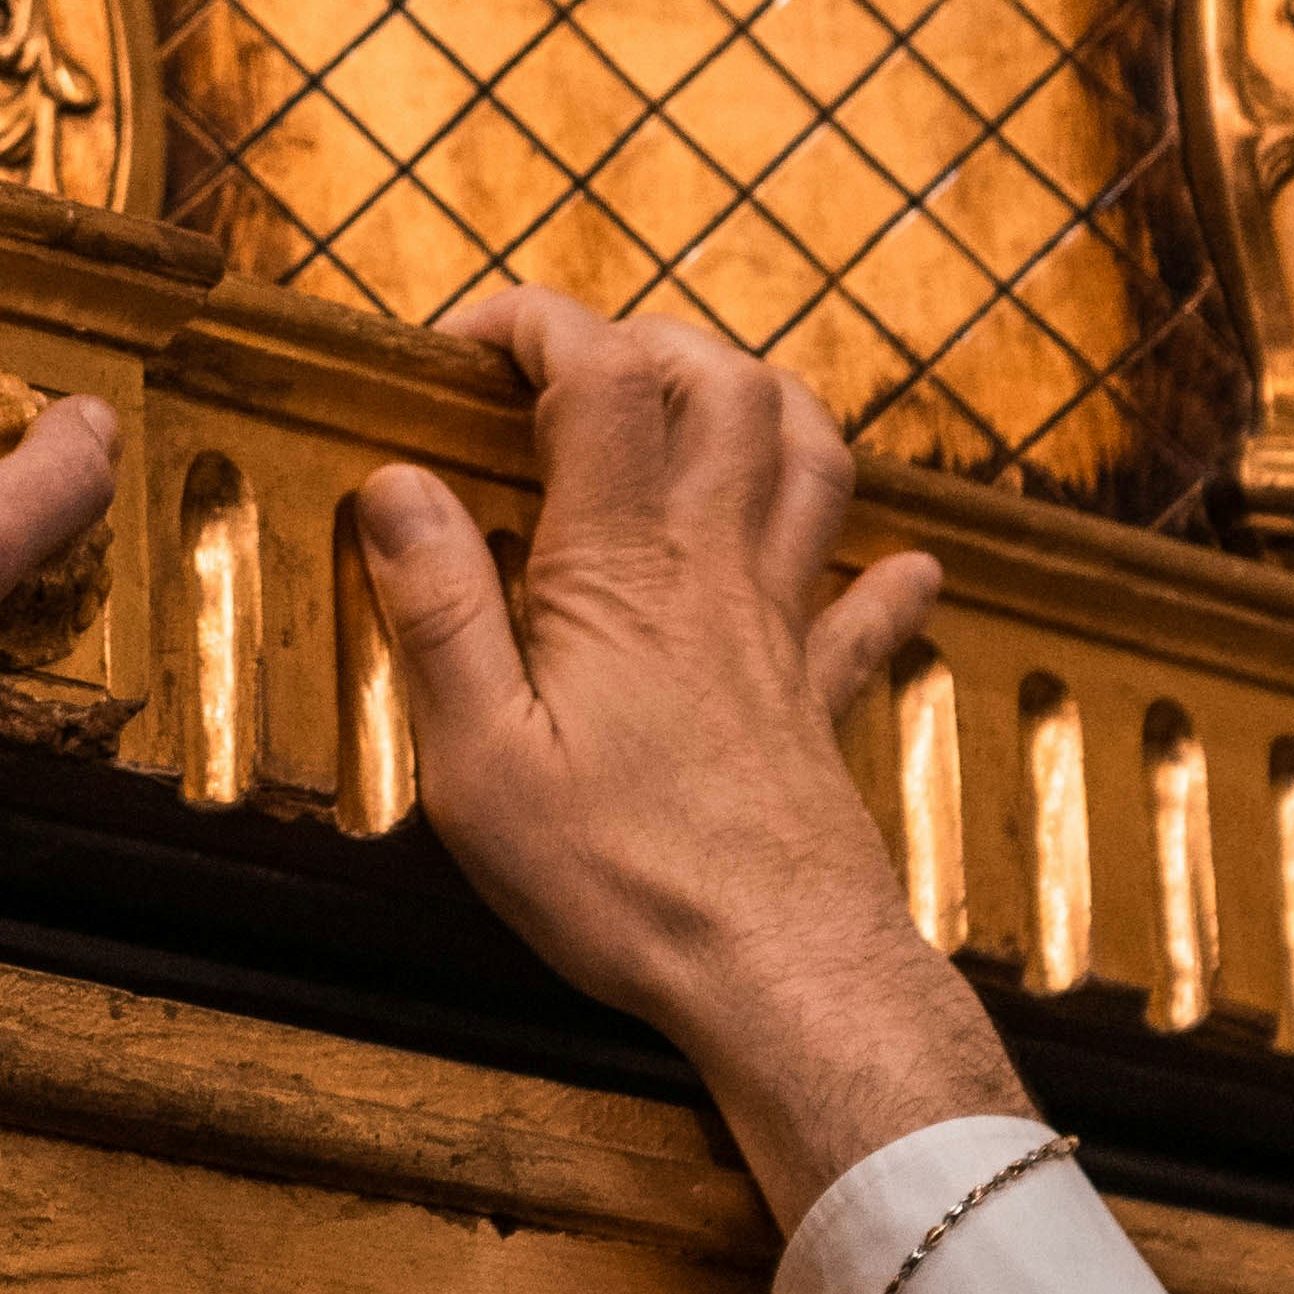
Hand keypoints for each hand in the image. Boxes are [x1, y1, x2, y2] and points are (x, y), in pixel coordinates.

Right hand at [354, 292, 1030, 1230]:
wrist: (780, 970)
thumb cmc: (622, 877)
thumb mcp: (481, 757)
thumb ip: (438, 610)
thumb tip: (394, 485)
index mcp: (620, 568)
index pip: (599, 374)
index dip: (534, 323)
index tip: (464, 345)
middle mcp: (713, 568)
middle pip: (722, 384)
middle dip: (645, 339)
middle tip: (568, 371)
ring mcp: (780, 628)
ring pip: (808, 459)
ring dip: (760, 402)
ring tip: (700, 403)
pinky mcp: (816, 699)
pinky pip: (867, 613)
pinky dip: (881, 576)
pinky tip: (899, 569)